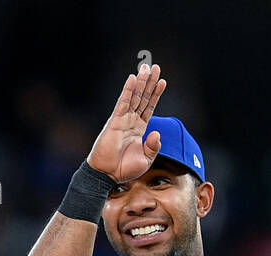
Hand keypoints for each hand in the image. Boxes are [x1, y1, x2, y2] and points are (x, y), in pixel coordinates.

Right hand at [86, 63, 166, 182]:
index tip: (163, 81)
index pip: (149, 107)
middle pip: (142, 97)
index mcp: (139, 129)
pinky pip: (123, 103)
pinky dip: (128, 90)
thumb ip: (153, 146)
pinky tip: (132, 78)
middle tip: (155, 67)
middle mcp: (131, 121)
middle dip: (149, 82)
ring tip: (147, 67)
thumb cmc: (124, 169)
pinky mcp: (115, 121)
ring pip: (134, 97)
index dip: (156, 94)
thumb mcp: (146, 160)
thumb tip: (156, 133)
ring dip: (141, 82)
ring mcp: (123, 120)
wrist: (107, 174)